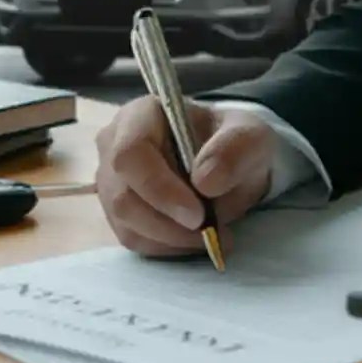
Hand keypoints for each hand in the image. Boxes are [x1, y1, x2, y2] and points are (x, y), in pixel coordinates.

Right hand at [96, 96, 274, 256]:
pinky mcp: (118, 211)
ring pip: (127, 223)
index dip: (159, 188)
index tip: (198, 214)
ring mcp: (111, 181)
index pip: (130, 154)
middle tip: (211, 232)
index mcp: (141, 115)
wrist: (230, 163)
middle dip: (168, 223)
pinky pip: (134, 239)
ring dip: (172, 239)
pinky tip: (194, 239)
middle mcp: (114, 145)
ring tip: (212, 236)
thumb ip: (234, 150)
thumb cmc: (233, 143)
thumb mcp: (251, 136)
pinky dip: (168, 247)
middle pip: (123, 196)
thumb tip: (205, 181)